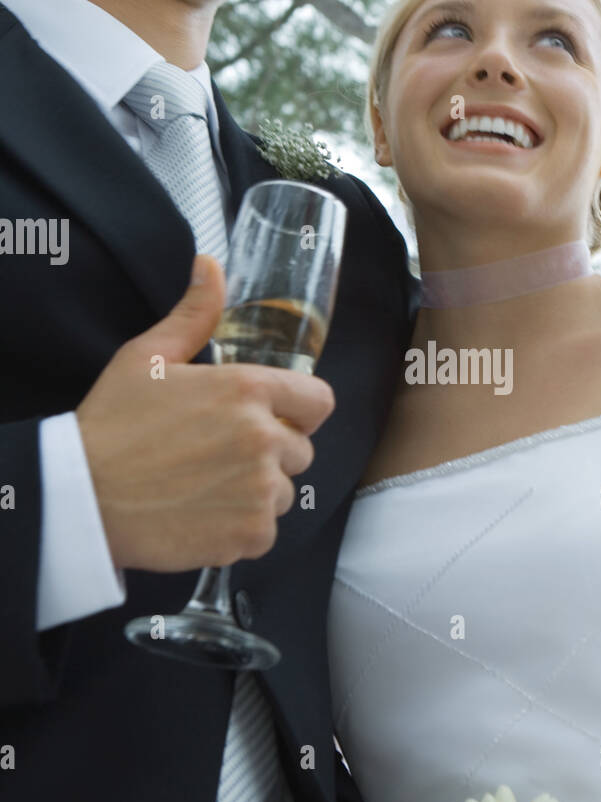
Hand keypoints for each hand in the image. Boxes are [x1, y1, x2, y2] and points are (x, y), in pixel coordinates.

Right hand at [76, 255, 334, 571]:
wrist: (82, 497)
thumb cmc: (112, 424)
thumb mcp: (148, 356)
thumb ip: (194, 314)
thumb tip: (210, 267)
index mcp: (248, 390)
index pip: (318, 401)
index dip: (298, 411)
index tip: (271, 418)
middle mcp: (264, 439)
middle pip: (301, 450)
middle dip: (271, 453)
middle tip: (219, 455)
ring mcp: (261, 490)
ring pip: (284, 493)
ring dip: (256, 493)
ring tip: (205, 486)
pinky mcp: (250, 534)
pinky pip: (266, 531)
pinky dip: (241, 529)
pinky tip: (202, 514)